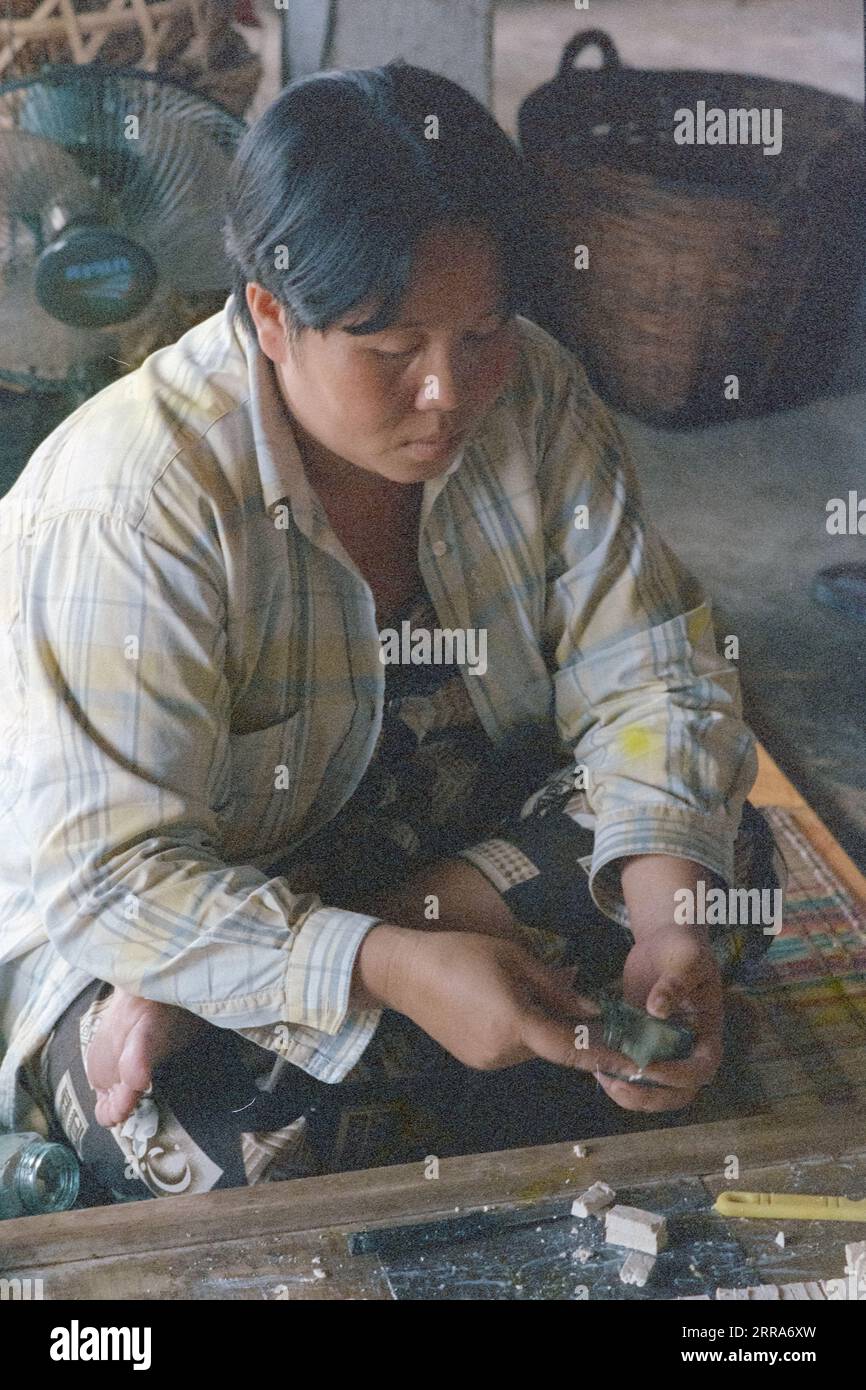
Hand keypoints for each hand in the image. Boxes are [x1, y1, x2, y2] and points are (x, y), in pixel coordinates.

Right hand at [361, 925, 637, 1075]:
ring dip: (540, 1028)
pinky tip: (501, 1003)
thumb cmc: (460, 954)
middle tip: (579, 1003)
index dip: (605, 1055)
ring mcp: (486, 1061)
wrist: (405, 971)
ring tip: (520, 991)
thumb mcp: (513, 959)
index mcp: (515, 1024)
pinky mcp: (474, 1061)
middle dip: (567, 1027)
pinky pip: (511, 1049)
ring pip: (532, 1048)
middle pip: (552, 1046)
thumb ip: (555, 987)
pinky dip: (519, 1032)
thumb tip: (592, 1007)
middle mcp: (502, 1052)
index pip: (571, 1048)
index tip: (634, 1063)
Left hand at [594, 925, 723, 1112]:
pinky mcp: (643, 1046)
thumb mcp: (686, 960)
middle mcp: (688, 1051)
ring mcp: (665, 1052)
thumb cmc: (684, 949)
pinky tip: (595, 1067)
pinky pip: (634, 1072)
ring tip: (601, 1078)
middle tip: (617, 1085)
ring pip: (654, 1090)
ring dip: (630, 1094)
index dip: (677, 1076)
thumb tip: (657, 1010)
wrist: (665, 943)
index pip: (701, 1069)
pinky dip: (617, 1076)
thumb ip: (675, 984)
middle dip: (649, 1097)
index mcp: (708, 1035)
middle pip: (678, 1093)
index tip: (649, 1067)